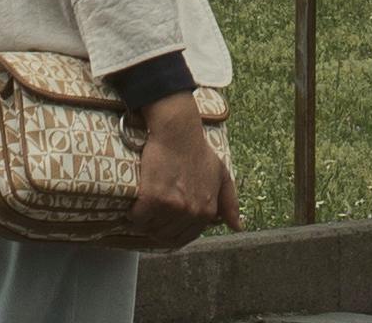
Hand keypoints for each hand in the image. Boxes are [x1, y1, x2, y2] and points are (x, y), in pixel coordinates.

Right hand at [134, 91, 235, 228]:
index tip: (163, 221)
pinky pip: (138, 218)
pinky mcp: (153, 199)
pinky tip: (137, 203)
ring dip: (145, 222)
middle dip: (156, 228)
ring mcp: (173, 207)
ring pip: (150, 229)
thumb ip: (230, 203)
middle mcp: (192, 212)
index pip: (184, 238)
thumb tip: (238, 227)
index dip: (170, 232)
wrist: (178, 132)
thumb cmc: (198, 151)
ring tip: (144, 207)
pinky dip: (134, 213)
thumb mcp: (221, 175)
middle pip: (165, 236)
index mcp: (207, 212)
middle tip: (151, 213)